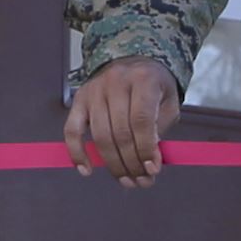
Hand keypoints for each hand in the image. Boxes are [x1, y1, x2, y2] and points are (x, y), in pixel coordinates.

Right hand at [66, 57, 182, 185]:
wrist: (133, 59)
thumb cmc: (154, 85)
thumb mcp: (168, 102)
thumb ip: (160, 129)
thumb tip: (150, 161)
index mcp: (143, 80)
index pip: (141, 121)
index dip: (146, 149)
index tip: (152, 170)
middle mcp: (116, 83)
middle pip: (120, 132)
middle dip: (132, 163)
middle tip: (142, 181)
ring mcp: (94, 91)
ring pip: (100, 135)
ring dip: (113, 164)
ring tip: (126, 180)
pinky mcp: (79, 99)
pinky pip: (72, 130)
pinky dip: (77, 152)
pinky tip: (86, 170)